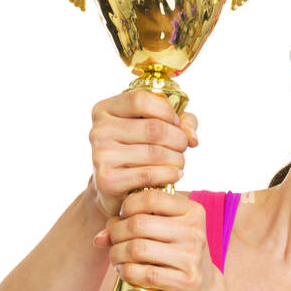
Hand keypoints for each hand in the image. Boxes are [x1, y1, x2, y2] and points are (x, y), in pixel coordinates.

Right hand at [89, 88, 198, 217]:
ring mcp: (101, 155)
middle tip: (183, 147)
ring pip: (155, 153)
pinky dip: (169, 175)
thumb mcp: (150, 128)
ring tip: (179, 162)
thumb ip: (178, 122)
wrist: (113, 190)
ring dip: (177, 159)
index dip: (167, 110)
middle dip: (178, 138)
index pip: (141, 100)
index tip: (176, 123)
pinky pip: (149, 174)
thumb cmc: (135, 153)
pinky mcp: (107, 180)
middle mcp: (98, 130)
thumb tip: (191, 136)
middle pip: (153, 128)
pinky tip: (175, 175)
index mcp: (105, 110)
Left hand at [94, 188, 223, 290]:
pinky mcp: (186, 281)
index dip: (127, 206)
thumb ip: (138, 223)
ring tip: (115, 257)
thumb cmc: (179, 256)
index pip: (150, 197)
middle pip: (138, 224)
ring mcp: (192, 257)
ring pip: (137, 249)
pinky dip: (127, 272)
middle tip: (112, 241)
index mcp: (193, 211)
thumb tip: (99, 237)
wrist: (205, 290)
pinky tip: (124, 271)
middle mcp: (194, 231)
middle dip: (116, 233)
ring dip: (117, 254)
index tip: (122, 217)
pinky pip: (144, 274)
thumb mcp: (168, 232)